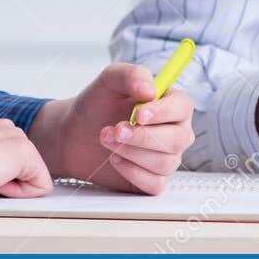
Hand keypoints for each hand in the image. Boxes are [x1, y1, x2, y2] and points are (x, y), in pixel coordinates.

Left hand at [28, 63, 193, 194]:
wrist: (75, 133)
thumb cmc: (98, 104)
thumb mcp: (110, 80)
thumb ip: (132, 75)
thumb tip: (150, 90)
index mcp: (171, 103)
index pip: (183, 107)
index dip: (164, 112)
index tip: (139, 114)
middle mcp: (175, 131)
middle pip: (177, 139)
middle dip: (143, 136)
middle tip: (116, 130)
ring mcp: (166, 157)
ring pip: (164, 162)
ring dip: (131, 152)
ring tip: (107, 140)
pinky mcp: (153, 179)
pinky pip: (154, 183)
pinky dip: (133, 173)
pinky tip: (115, 160)